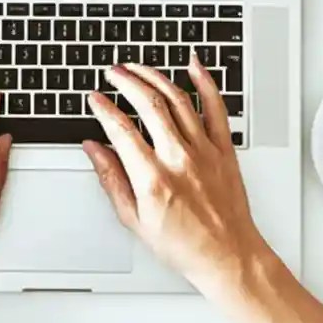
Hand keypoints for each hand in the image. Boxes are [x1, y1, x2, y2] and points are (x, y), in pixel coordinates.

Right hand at [83, 58, 322, 322]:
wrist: (228, 256)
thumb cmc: (184, 245)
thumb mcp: (134, 220)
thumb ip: (111, 180)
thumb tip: (94, 150)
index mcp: (153, 179)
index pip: (121, 129)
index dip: (103, 108)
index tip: (95, 98)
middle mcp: (179, 159)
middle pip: (149, 104)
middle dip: (127, 81)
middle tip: (113, 73)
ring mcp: (205, 151)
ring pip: (178, 99)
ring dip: (155, 76)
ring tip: (138, 68)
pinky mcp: (224, 149)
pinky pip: (216, 108)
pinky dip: (205, 83)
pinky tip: (193, 66)